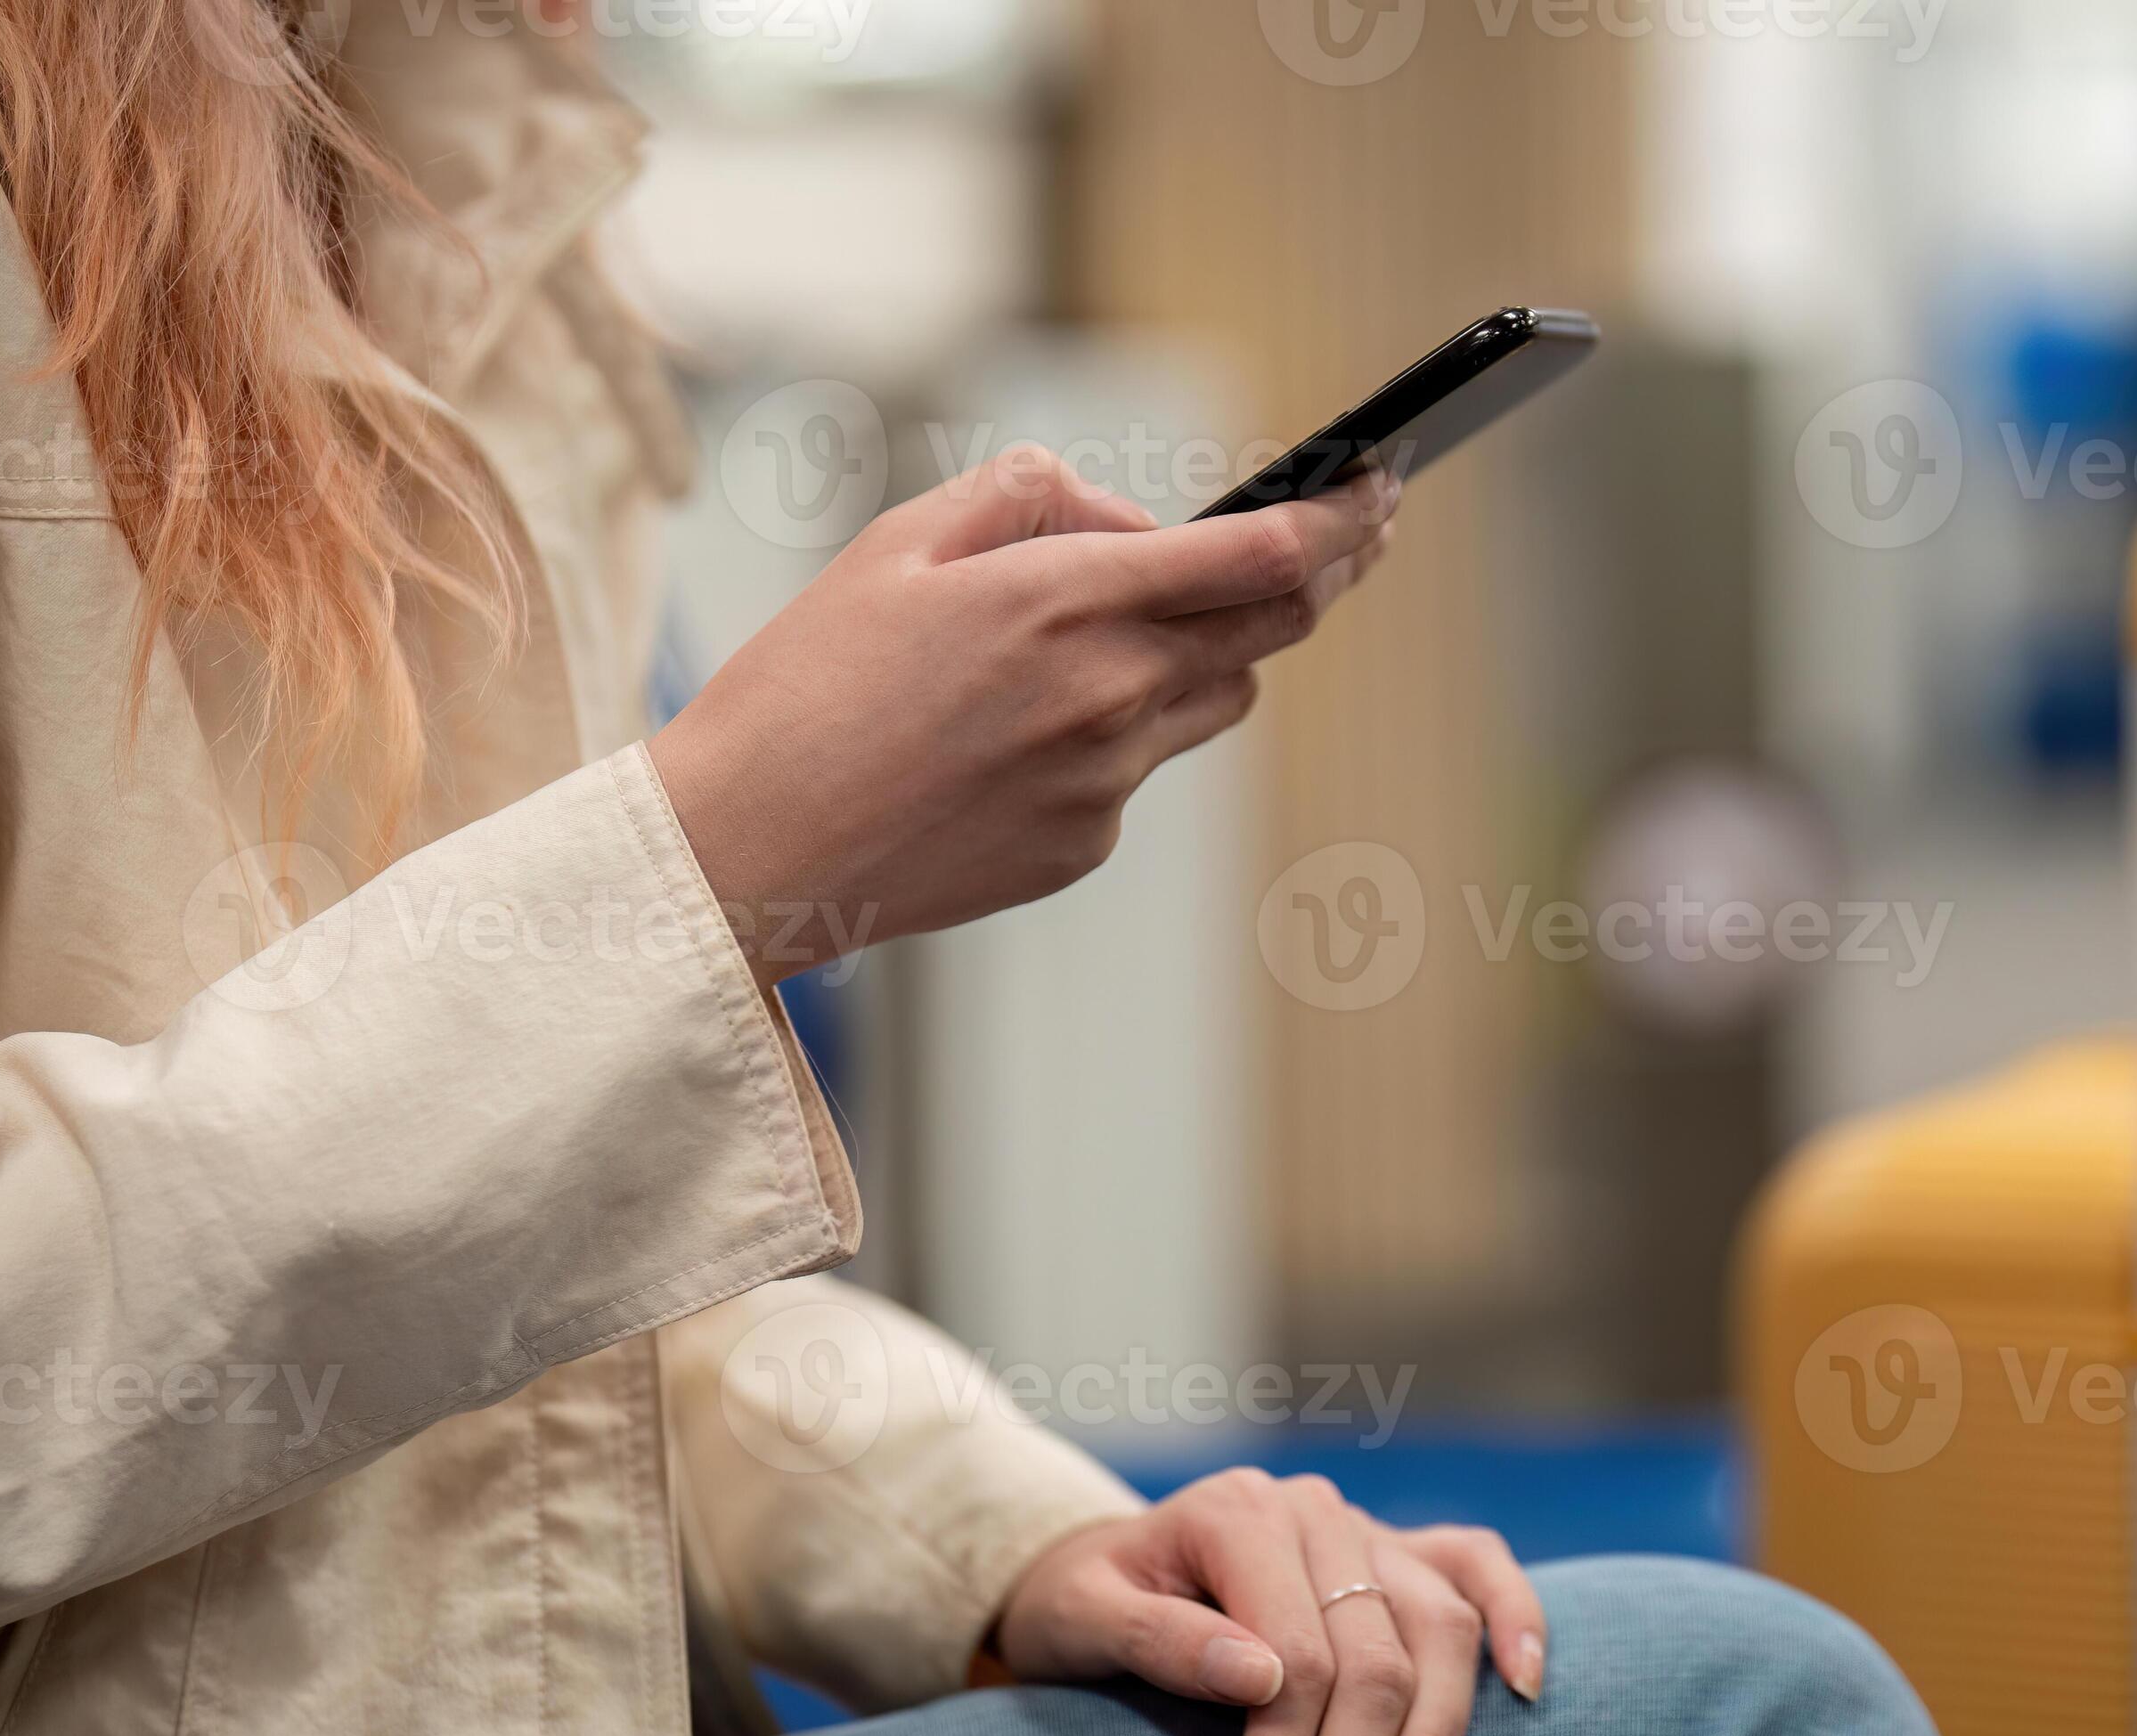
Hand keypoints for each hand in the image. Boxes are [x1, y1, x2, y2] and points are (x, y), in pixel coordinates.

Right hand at [649, 446, 1396, 969]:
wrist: (749, 847)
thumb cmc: (805, 682)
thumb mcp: (899, 541)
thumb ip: (1029, 498)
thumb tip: (1132, 519)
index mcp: (1065, 601)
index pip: (1263, 556)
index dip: (1344, 519)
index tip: (1388, 487)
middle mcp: (1109, 694)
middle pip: (1274, 629)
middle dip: (1327, 572)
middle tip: (1353, 533)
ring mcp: (1104, 782)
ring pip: (1218, 696)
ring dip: (1213, 650)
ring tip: (1139, 623)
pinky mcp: (1082, 846)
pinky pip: (1141, 767)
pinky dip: (1117, 729)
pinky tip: (1017, 732)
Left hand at [991, 1469, 1547, 1735]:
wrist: (1097, 1569)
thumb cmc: (1087, 1600)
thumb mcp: (1087, 1618)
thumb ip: (1164, 1641)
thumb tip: (1259, 1676)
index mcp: (1239, 1512)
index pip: (1300, 1653)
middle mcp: (1314, 1508)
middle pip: (1378, 1652)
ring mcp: (1364, 1527)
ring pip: (1440, 1625)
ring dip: (1435, 1725)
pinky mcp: (1397, 1550)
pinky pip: (1475, 1566)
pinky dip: (1514, 1617)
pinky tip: (1525, 1683)